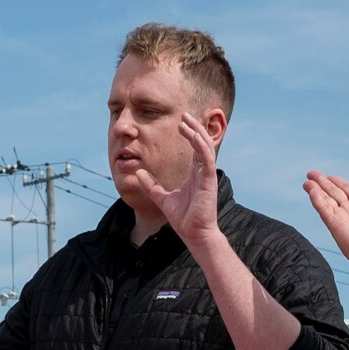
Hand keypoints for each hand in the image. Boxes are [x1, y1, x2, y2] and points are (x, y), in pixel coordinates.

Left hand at [133, 114, 218, 243]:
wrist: (193, 234)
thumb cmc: (183, 218)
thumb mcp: (162, 198)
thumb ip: (152, 186)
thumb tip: (139, 173)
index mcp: (195, 174)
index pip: (194, 148)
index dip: (189, 134)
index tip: (180, 122)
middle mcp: (203, 172)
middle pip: (201, 143)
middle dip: (194, 127)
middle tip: (184, 114)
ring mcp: (207, 175)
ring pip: (205, 147)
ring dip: (197, 132)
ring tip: (187, 121)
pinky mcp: (209, 180)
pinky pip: (207, 158)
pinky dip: (200, 145)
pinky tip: (193, 135)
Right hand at [303, 172, 348, 275]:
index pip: (347, 190)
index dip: (337, 182)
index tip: (328, 176)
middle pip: (333, 193)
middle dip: (322, 183)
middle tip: (311, 174)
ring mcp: (342, 218)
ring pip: (325, 200)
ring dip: (315, 190)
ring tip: (306, 182)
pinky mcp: (334, 225)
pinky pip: (324, 209)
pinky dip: (317, 200)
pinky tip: (311, 191)